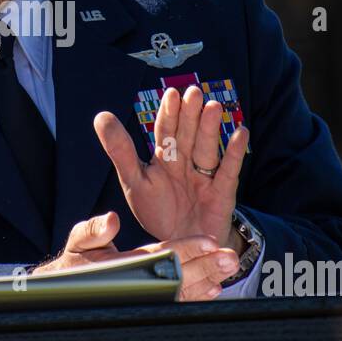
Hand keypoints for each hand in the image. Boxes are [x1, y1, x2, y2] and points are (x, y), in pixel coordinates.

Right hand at [33, 214, 238, 300]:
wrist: (64, 295)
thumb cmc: (75, 263)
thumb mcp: (79, 242)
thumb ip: (93, 231)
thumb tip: (111, 220)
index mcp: (125, 265)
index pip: (161, 255)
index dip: (186, 249)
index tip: (209, 242)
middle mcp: (140, 284)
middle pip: (179, 274)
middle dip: (206, 266)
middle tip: (230, 259)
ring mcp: (147, 298)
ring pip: (183, 291)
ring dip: (208, 280)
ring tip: (229, 269)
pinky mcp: (151, 305)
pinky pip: (178, 303)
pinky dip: (197, 297)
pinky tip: (215, 290)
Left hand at [94, 85, 249, 246]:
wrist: (181, 248)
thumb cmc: (157, 211)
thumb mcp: (134, 181)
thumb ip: (120, 150)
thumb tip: (101, 115)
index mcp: (165, 159)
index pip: (166, 132)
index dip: (169, 114)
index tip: (171, 94)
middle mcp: (186, 163)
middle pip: (188, 136)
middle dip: (190, 115)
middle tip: (194, 92)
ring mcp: (205, 177)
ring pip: (207, 149)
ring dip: (210, 129)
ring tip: (213, 107)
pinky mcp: (222, 194)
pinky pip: (229, 171)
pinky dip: (234, 153)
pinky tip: (241, 133)